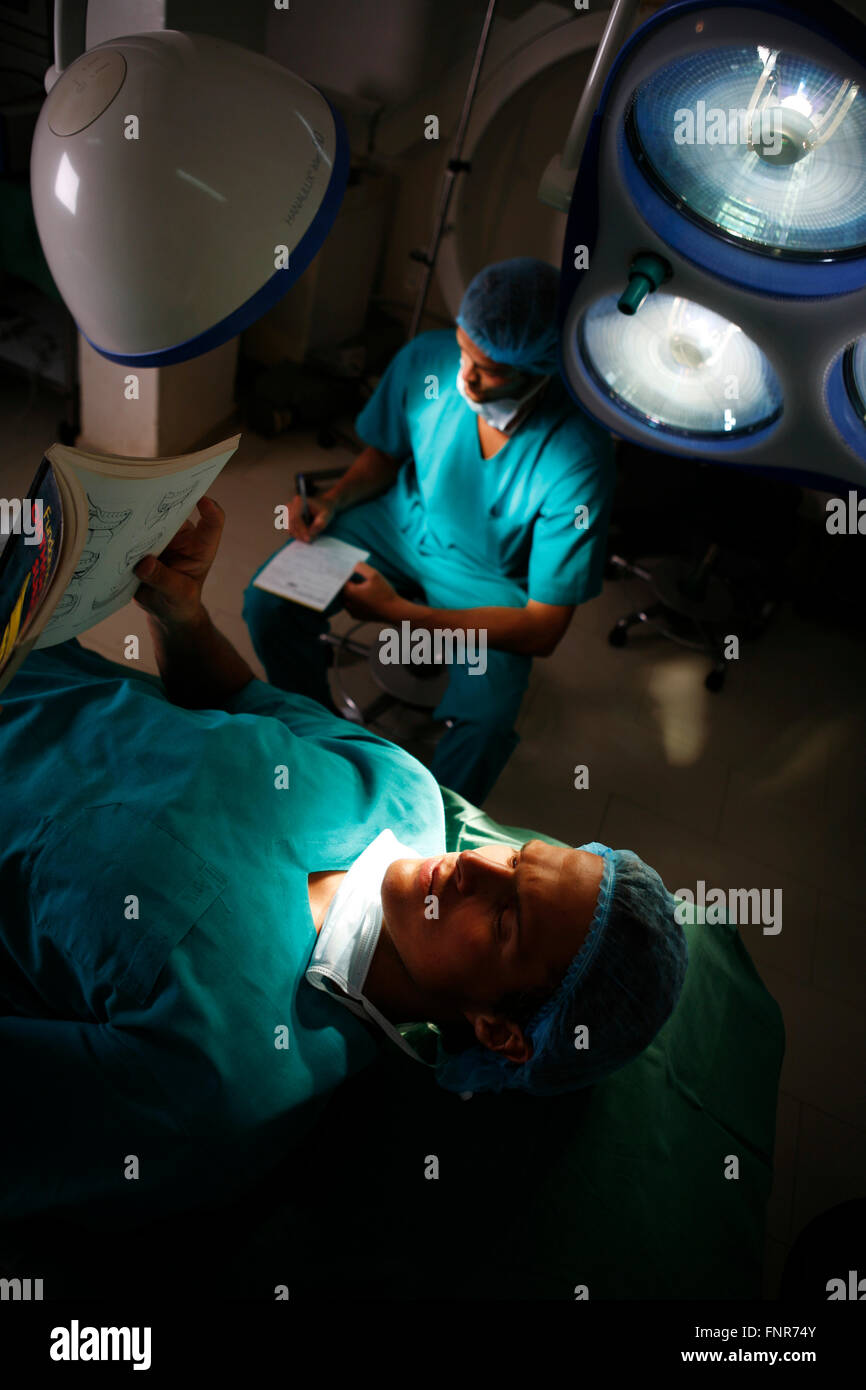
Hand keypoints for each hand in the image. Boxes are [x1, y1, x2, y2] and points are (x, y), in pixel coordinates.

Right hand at [133, 495, 223, 627]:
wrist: (162, 610)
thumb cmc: (180, 602)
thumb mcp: (177, 595)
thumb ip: (163, 580)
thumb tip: (144, 564)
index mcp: (200, 547)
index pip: (213, 522)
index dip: (210, 509)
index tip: (201, 500)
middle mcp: (182, 538)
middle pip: (177, 512)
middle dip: (165, 502)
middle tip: (148, 496)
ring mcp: (162, 538)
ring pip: (152, 519)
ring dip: (140, 516)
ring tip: (125, 513)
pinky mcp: (143, 544)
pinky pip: (135, 532)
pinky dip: (126, 530)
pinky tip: (113, 527)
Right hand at [289, 493, 333, 542]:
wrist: (322, 505)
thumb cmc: (325, 509)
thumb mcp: (327, 515)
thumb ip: (321, 522)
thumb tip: (311, 533)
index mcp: (299, 501)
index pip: (295, 518)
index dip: (301, 530)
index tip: (309, 538)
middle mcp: (290, 506)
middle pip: (291, 525)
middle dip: (300, 535)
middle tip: (310, 541)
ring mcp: (287, 513)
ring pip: (290, 529)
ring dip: (299, 536)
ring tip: (311, 538)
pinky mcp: (287, 519)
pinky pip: (290, 531)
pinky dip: (298, 535)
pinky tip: (308, 535)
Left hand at [340, 562, 399, 621]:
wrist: (394, 612)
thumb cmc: (384, 593)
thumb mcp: (374, 575)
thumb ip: (361, 567)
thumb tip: (352, 564)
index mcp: (350, 592)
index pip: (341, 579)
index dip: (346, 573)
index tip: (350, 569)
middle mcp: (347, 603)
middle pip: (343, 589)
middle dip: (349, 582)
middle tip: (357, 577)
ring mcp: (351, 611)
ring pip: (347, 598)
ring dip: (352, 592)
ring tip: (362, 587)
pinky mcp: (357, 616)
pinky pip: (352, 606)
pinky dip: (355, 601)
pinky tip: (364, 597)